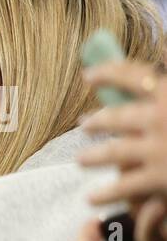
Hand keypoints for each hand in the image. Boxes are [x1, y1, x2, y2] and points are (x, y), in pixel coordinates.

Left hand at [80, 60, 166, 229]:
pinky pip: (124, 186)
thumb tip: (166, 43)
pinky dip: (105, 193)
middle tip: (85, 124)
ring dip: (93, 156)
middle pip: (116, 116)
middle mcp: (160, 118)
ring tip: (81, 159)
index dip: (108, 72)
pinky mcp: (159, 177)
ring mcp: (157, 149)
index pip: (133, 75)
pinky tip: (91, 198)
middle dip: (98, 121)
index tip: (89, 75)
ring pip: (113, 152)